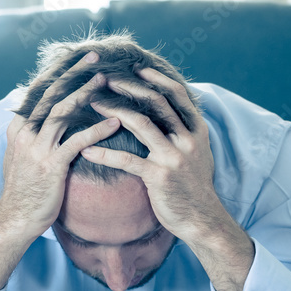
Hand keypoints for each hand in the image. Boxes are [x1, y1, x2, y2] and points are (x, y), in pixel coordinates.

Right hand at [0, 51, 120, 241]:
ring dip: (85, 93)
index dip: (58, 71)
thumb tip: (28, 106)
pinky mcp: (51, 167)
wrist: (15, 220)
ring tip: (106, 80)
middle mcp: (25, 132)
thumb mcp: (19, 153)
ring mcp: (37, 149)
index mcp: (18, 126)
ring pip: (61, 112)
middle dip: (72, 72)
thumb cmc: (24, 188)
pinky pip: (76, 143)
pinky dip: (97, 131)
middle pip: (50, 93)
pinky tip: (115, 123)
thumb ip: (27, 129)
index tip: (77, 56)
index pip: (39, 90)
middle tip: (94, 55)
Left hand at [79, 68, 225, 246]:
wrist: (203, 220)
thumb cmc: (195, 188)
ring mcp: (173, 157)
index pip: (177, 94)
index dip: (157, 79)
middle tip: (106, 79)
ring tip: (92, 103)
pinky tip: (87, 149)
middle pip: (156, 103)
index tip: (137, 69)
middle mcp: (187, 140)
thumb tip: (174, 113)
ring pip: (140, 124)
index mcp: (197, 131)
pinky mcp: (159, 176)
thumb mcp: (199, 154)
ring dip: (113, 111)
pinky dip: (105, 153)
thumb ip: (186, 133)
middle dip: (129, 87)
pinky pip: (127, 160)